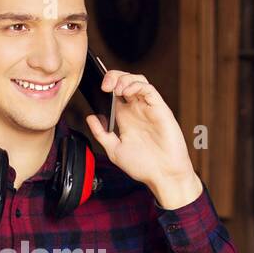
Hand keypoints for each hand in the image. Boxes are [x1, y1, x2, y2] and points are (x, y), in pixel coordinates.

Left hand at [84, 70, 202, 208]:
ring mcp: (149, 108)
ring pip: (138, 81)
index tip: (97, 90)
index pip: (114, 93)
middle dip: (113, 76)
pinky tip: (127, 93)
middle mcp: (137, 110)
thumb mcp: (115, 150)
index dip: (106, 85)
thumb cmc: (143, 166)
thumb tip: (90, 118)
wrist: (163, 176)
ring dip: (124, 79)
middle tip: (104, 86)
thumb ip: (101, 134)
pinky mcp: (160, 109)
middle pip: (125, 81)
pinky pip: (149, 89)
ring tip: (115, 89)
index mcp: (126, 118)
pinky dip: (137, 85)